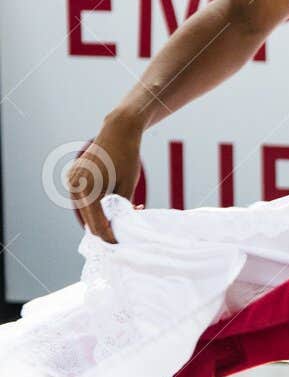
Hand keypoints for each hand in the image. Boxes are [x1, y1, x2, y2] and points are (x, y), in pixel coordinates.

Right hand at [67, 111, 143, 244]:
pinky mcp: (73, 178)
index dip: (110, 238)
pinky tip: (113, 205)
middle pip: (90, 220)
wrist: (118, 131)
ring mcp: (71, 181)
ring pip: (86, 211)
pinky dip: (97, 205)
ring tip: (123, 215)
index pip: (98, 225)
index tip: (121, 245)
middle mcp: (75, 187)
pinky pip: (84, 199)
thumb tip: (117, 227)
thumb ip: (121, 209)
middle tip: (124, 233)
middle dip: (107, 228)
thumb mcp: (128, 188)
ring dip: (102, 217)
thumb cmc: (127, 157)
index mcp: (88, 191)